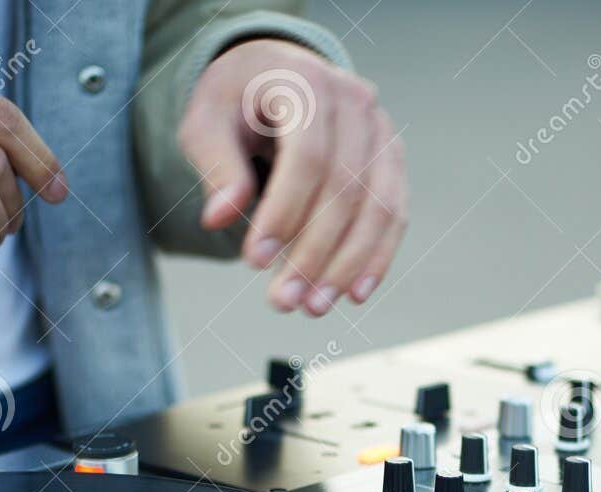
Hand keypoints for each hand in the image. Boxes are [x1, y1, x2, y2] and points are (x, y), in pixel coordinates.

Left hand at [178, 39, 406, 315]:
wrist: (274, 75)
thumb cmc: (235, 102)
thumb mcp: (206, 123)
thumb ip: (216, 166)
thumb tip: (219, 217)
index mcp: (306, 82)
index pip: (308, 156)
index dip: (284, 212)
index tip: (255, 260)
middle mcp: (354, 101)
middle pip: (346, 188)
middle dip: (315, 253)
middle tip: (283, 302)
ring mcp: (380, 131)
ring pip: (377, 207)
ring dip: (348, 265)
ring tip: (313, 307)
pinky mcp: (391, 160)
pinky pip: (394, 214)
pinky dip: (377, 257)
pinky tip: (354, 293)